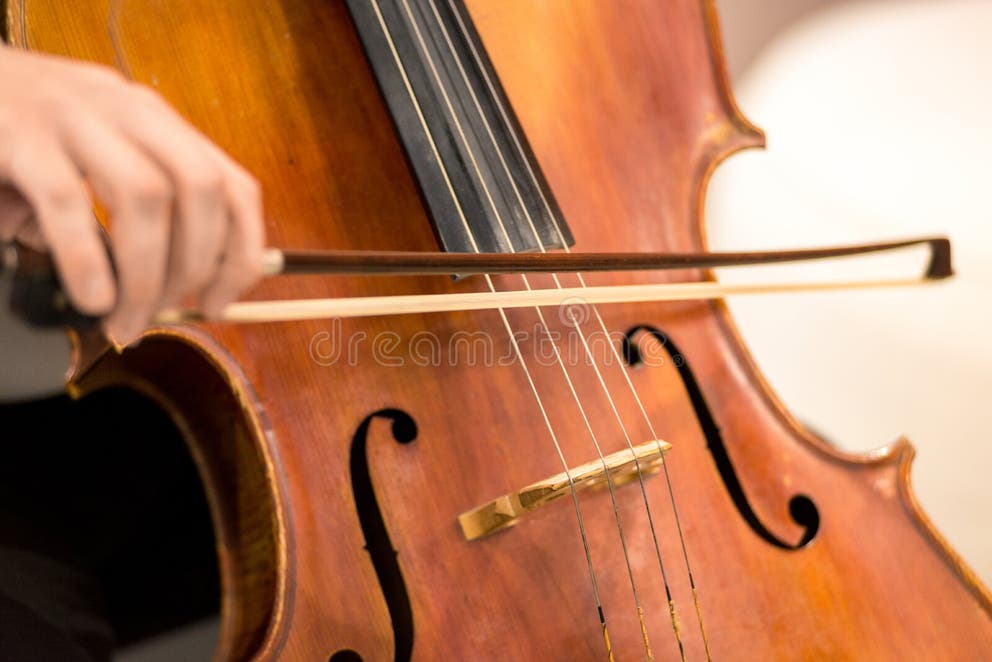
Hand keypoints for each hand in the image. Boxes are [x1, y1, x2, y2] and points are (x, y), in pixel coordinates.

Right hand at [0, 45, 264, 343]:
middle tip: (166, 314)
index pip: (233, 186)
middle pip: (200, 189)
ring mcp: (75, 116)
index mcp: (156, 122)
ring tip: (124, 318)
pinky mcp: (21, 135)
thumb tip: (170, 292)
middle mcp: (127, 111)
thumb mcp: (97, 162)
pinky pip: (68, 201)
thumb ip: (138, 213)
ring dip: (146, 273)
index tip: (221, 302)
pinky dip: (88, 259)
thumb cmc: (28, 132)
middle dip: (195, 266)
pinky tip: (93, 297)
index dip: (241, 253)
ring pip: (146, 196)